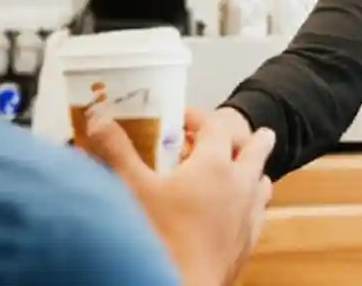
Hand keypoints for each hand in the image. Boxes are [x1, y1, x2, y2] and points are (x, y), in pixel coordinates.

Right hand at [88, 114, 273, 285]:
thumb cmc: (159, 238)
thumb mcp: (131, 188)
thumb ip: (116, 151)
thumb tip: (100, 121)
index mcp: (215, 165)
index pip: (216, 126)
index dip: (199, 118)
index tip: (180, 120)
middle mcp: (240, 186)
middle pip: (256, 149)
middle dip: (247, 137)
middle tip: (230, 136)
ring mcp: (248, 215)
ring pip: (261, 182)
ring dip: (250, 171)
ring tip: (234, 171)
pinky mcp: (247, 243)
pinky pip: (256, 214)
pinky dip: (247, 204)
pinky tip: (231, 212)